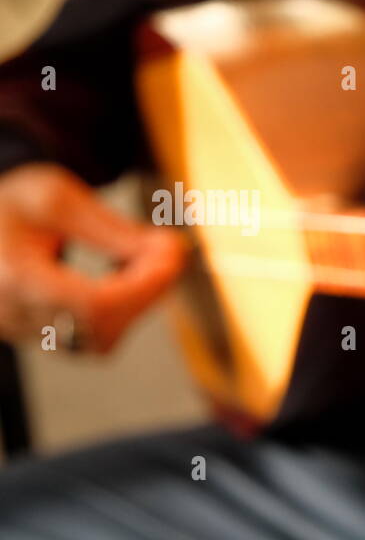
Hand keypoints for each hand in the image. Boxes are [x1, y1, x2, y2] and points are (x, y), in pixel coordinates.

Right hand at [0, 163, 186, 351]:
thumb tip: (170, 252)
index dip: (143, 287)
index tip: (173, 257)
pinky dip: (120, 311)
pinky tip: (124, 277)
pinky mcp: (37, 337)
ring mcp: (24, 332)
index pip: (94, 305)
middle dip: (146, 293)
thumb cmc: (10, 205)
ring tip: (142, 259)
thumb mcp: (57, 199)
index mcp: (14, 278)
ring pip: (101, 340)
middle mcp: (14, 316)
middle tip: (168, 252)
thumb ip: (112, 229)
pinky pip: (92, 339)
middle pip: (101, 329)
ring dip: (136, 303)